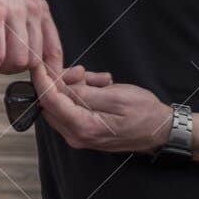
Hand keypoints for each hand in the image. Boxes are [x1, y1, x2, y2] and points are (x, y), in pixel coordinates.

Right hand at [0, 0, 62, 77]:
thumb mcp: (13, 6)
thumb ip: (25, 30)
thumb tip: (32, 64)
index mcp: (40, 9)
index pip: (54, 51)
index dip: (49, 74)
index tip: (38, 87)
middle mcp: (31, 10)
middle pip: (34, 61)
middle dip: (13, 71)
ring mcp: (12, 12)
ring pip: (18, 61)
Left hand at [31, 63, 172, 154]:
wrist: (161, 130)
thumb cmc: (144, 113)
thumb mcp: (115, 97)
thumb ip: (83, 93)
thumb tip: (58, 86)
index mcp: (83, 128)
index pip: (49, 102)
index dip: (41, 79)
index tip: (38, 62)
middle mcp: (76, 135)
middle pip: (52, 102)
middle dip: (63, 81)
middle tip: (84, 72)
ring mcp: (79, 134)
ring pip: (62, 102)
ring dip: (77, 86)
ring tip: (102, 81)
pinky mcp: (83, 130)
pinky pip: (73, 106)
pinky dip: (83, 93)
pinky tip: (102, 87)